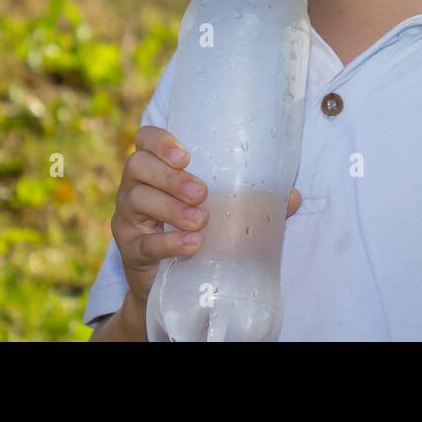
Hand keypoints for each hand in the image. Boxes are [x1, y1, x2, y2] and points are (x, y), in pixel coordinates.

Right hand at [111, 125, 302, 302]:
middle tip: (202, 192)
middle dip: (170, 177)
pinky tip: (192, 244)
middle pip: (138, 167)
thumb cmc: (197, 229)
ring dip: (171, 209)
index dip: (159, 140)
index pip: (144, 140)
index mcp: (155, 168)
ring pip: (138, 200)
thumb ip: (253, 201)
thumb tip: (293, 196)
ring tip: (201, 220)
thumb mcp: (222, 211)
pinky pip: (143, 243)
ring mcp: (127, 218)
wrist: (171, 281)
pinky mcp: (130, 250)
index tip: (185, 155)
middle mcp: (134, 187)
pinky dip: (169, 242)